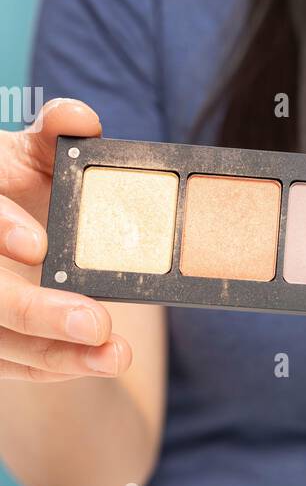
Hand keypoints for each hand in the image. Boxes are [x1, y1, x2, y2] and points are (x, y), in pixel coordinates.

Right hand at [0, 99, 131, 381]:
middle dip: (36, 312)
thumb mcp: (32, 150)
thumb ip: (56, 132)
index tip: (39, 246)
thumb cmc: (17, 181)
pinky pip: (14, 365)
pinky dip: (56, 366)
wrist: (9, 219)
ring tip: (116, 355)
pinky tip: (98, 362)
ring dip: (55, 352)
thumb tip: (81, 119)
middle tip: (97, 323)